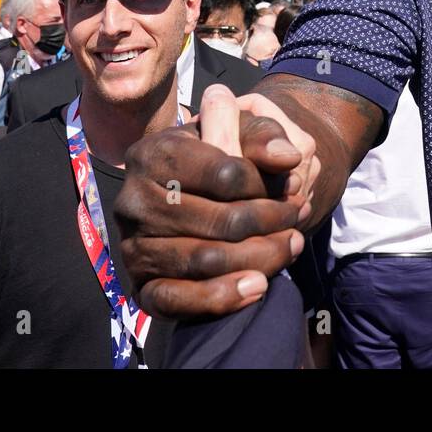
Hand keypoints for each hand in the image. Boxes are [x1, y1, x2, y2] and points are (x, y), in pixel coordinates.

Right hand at [114, 84, 307, 319]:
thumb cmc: (219, 158)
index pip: (226, 174)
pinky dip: (222, 297)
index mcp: (154, 153)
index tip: (295, 186)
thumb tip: (287, 158)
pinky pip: (176, 299)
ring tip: (292, 245)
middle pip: (220, 221)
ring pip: (205, 260)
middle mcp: (133, 199)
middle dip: (271, 222)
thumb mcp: (239, 132)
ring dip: (261, 257)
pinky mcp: (140, 284)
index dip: (268, 185)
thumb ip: (265, 137)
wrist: (189, 196)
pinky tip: (258, 286)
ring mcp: (132, 245)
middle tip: (299, 216)